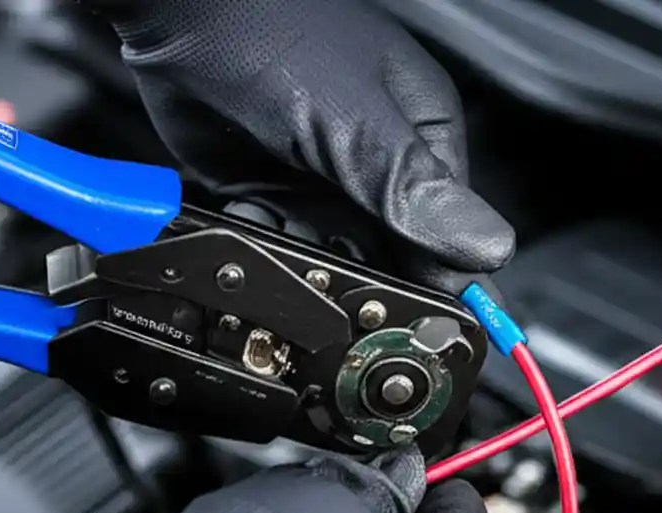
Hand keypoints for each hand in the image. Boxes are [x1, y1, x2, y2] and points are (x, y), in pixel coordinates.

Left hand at [82, 0, 513, 294]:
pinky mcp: (272, 189)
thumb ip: (409, 187)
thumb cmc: (266, 32)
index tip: (436, 331)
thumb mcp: (350, 120)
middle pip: (394, 251)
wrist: (175, 18)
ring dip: (313, 266)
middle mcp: (377, 159)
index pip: (450, 229)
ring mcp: (324, 177)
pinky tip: (253, 233)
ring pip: (336, 253)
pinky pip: (283, 242)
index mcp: (421, 131)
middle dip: (369, 279)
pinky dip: (268, 248)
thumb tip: (486, 245)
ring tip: (293, 257)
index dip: (444, 283)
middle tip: (348, 302)